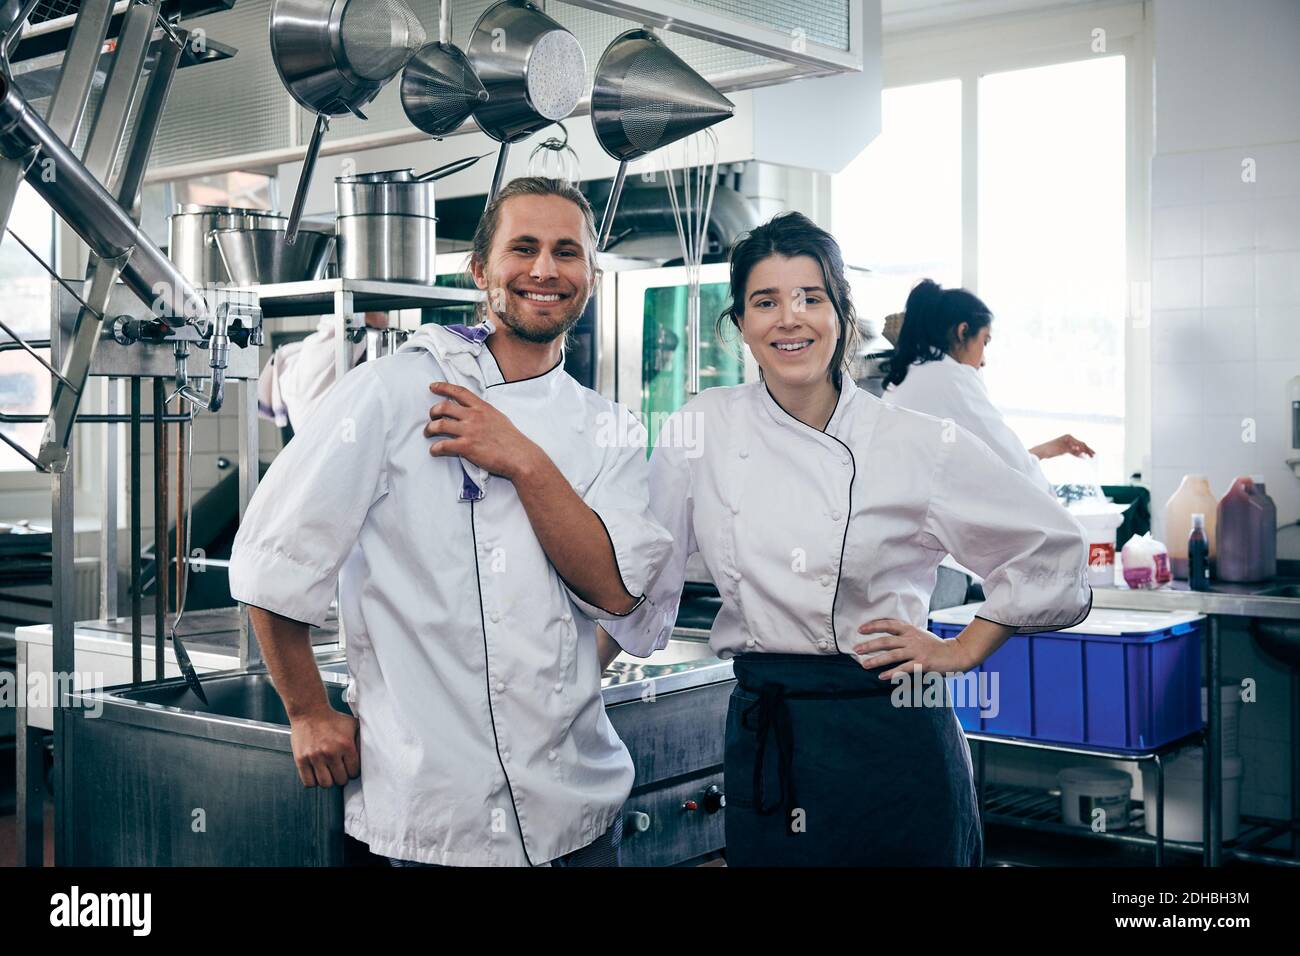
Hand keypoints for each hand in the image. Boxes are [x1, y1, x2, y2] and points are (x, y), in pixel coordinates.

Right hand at [290, 708, 359, 787]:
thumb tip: (369, 755)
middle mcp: (331, 752)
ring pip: (325, 784)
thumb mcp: (352, 725)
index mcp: (346, 745)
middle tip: (338, 770)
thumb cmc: (331, 719)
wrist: (310, 711)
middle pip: (340, 780)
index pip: (354, 772)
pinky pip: (309, 782)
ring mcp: (315, 757)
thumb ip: (360, 740)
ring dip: (328, 780)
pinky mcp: (301, 759)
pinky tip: (316, 773)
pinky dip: (313, 781)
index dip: (352, 771)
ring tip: (328, 772)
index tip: (349, 768)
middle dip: (341, 776)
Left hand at [425, 382, 542, 479]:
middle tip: (432, 417)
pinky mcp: (467, 447)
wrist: (519, 456)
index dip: (443, 387)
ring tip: (429, 433)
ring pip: (439, 425)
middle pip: (444, 406)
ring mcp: (470, 431)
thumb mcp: (498, 417)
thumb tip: (474, 411)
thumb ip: (484, 412)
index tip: (433, 386)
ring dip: (430, 429)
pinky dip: (435, 448)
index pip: (459, 392)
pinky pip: (443, 445)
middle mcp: (474, 417)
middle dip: (433, 411)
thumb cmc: (512, 440)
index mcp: (482, 408)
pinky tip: (435, 450)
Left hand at [853, 618, 974, 679]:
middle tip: (856, 649)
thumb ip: (905, 636)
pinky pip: (904, 668)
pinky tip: (882, 676)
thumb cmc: (936, 646)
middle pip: (886, 640)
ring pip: (892, 655)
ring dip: (877, 660)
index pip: (888, 624)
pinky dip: (892, 673)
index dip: (873, 625)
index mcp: (910, 630)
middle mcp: (912, 639)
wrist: (956, 653)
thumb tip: (887, 639)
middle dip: (869, 645)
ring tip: (864, 665)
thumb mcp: (920, 635)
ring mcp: (917, 651)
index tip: (860, 629)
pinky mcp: (922, 663)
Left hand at [1030, 433, 1094, 459]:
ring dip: (1083, 452)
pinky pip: (1073, 451)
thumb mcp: (1062, 449)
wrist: (1041, 451)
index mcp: (1068, 437)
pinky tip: (1082, 457)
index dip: (1086, 449)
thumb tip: (1080, 451)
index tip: (1091, 454)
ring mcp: (1067, 444)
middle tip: (1094, 455)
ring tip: (1090, 457)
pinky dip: (1078, 454)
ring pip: (1078, 448)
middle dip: (1087, 450)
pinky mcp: (1065, 448)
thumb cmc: (1050, 448)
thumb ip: (1072, 450)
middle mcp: (1068, 439)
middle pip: (1080, 445)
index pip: (1080, 443)